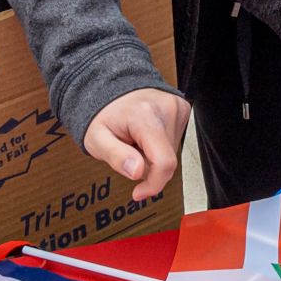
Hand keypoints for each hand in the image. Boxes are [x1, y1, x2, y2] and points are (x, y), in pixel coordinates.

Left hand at [84, 88, 189, 202]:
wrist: (111, 88)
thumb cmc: (103, 114)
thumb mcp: (97, 139)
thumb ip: (116, 157)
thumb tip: (137, 172)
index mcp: (145, 116)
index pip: (164, 162)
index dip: (154, 184)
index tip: (139, 193)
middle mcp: (167, 109)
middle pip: (167, 159)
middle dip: (147, 165)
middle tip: (128, 151)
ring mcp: (178, 107)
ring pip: (172, 153)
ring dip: (153, 155)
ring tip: (136, 140)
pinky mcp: (183, 110)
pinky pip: (175, 141)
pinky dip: (160, 145)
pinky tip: (146, 135)